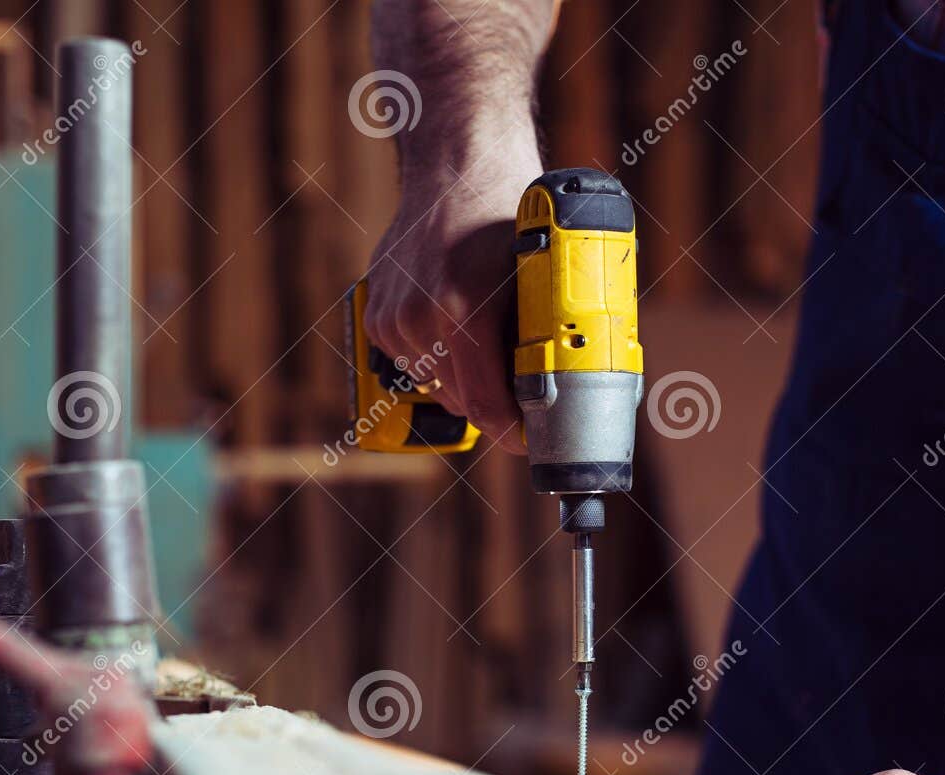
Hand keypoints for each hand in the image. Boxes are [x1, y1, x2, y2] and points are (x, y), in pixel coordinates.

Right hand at [364, 151, 541, 448]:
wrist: (455, 166)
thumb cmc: (507, 212)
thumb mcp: (538, 275)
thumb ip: (544, 334)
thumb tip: (565, 388)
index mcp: (463, 313)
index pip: (486, 407)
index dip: (514, 433)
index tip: (533, 438)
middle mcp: (419, 320)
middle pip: (463, 402)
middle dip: (496, 404)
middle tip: (526, 393)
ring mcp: (393, 318)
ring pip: (438, 386)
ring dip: (468, 380)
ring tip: (494, 349)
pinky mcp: (378, 316)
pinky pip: (415, 363)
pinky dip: (441, 359)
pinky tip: (459, 328)